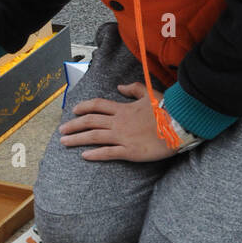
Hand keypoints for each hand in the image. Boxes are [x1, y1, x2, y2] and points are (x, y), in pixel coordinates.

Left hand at [59, 81, 177, 162]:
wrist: (180, 126)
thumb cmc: (168, 110)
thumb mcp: (150, 94)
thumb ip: (134, 89)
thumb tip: (120, 86)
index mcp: (123, 109)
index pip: (97, 105)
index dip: (84, 107)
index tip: (74, 110)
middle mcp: (119, 122)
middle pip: (90, 122)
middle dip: (73, 125)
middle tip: (61, 130)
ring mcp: (123, 137)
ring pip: (94, 137)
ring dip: (77, 139)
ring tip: (64, 142)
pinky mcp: (130, 152)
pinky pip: (108, 153)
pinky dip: (95, 154)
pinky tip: (84, 156)